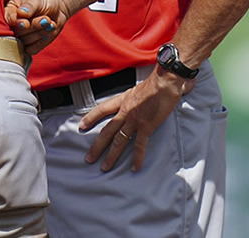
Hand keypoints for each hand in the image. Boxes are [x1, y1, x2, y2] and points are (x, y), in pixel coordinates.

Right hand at [5, 0, 71, 54]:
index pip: (8, 20)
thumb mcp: (37, 0)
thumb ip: (29, 6)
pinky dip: (42, 42)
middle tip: (46, 19)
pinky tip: (48, 31)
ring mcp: (21, 36)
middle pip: (18, 32)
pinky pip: (32, 49)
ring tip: (50, 23)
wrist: (57, 8)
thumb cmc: (43, 1)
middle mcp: (13, 25)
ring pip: (25, 42)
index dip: (17, 23)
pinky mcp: (29, 45)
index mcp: (10, 11)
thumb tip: (21, 13)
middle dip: (34, 26)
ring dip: (40, 33)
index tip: (26, 23)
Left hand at [79, 68, 193, 171]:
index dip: (91, 118)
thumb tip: (140, 97)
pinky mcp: (147, 126)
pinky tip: (135, 167)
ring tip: (105, 167)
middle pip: (107, 131)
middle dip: (97, 146)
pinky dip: (137, 157)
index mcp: (123, 100)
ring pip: (119, 140)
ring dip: (111, 155)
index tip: (82, 126)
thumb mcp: (139, 88)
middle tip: (89, 158)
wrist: (166, 80)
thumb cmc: (157, 82)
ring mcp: (134, 119)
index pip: (102, 109)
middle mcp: (125, 111)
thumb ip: (136, 96)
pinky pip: (140, 145)